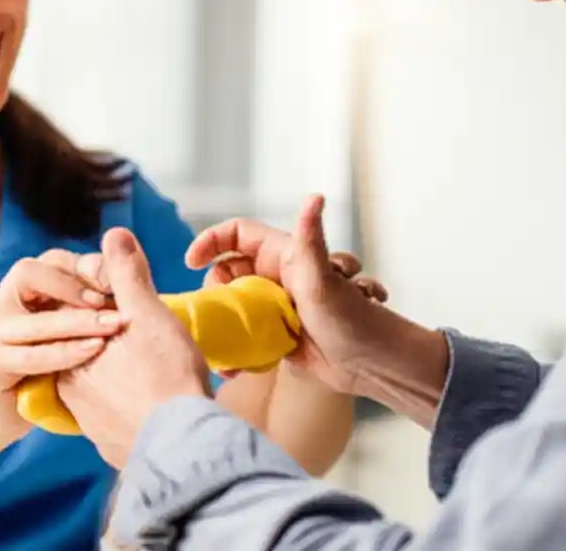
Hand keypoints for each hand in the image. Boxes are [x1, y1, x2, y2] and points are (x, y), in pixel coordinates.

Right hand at [0, 250, 126, 435]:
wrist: (14, 414)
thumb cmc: (60, 364)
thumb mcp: (81, 323)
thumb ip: (99, 293)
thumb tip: (126, 251)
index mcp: (27, 287)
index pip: (53, 260)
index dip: (85, 265)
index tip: (117, 280)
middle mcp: (5, 302)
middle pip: (29, 274)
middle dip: (72, 286)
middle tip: (108, 300)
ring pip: (34, 320)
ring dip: (75, 321)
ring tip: (113, 325)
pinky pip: (28, 356)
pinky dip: (62, 352)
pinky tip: (93, 350)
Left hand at [57, 228, 209, 466]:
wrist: (181, 446)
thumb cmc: (166, 376)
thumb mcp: (148, 314)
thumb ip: (125, 274)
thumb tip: (114, 235)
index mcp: (71, 347)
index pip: (76, 307)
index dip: (104, 296)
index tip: (134, 301)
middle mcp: (67, 382)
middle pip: (85, 341)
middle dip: (108, 332)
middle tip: (148, 335)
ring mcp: (84, 415)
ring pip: (96, 376)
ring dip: (115, 366)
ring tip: (150, 362)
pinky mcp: (102, 438)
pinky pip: (108, 409)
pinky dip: (123, 398)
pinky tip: (147, 393)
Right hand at [185, 195, 394, 393]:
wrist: (373, 366)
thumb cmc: (353, 319)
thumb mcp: (322, 280)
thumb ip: (310, 240)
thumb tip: (315, 197)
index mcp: (284, 256)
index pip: (237, 235)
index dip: (211, 242)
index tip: (191, 263)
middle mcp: (278, 277)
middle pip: (228, 272)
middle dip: (216, 291)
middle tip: (221, 313)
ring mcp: (277, 307)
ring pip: (235, 306)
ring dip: (225, 325)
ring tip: (226, 345)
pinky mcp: (279, 336)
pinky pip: (247, 336)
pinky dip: (238, 350)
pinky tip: (238, 368)